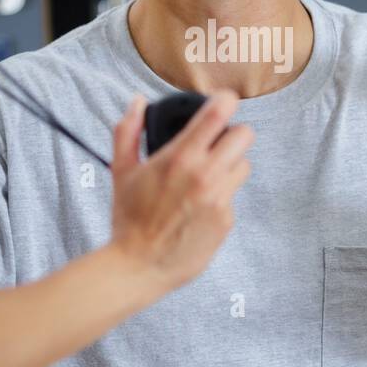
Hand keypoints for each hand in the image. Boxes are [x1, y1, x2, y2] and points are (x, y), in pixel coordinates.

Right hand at [108, 91, 253, 291]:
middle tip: (220, 142)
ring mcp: (219, 198)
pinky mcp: (226, 220)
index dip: (226, 101)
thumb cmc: (128, 218)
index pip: (219, 114)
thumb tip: (137, 102)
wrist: (138, 265)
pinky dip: (222, 196)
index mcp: (180, 157)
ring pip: (244, 165)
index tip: (223, 102)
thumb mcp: (121, 170)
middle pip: (245, 135)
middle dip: (234, 134)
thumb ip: (128, 131)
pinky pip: (233, 196)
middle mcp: (205, 175)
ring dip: (231, 165)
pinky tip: (200, 206)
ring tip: (209, 175)